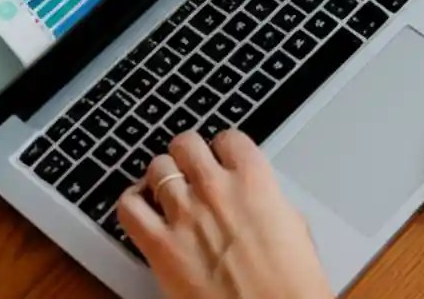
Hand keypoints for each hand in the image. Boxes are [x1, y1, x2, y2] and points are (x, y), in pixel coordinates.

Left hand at [118, 130, 331, 298]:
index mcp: (254, 180)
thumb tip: (256, 201)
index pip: (228, 138)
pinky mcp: (159, 245)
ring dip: (162, 176)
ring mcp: (183, 214)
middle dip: (188, 155)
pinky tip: (143, 208)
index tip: (222, 157)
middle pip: (186, 144)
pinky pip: (129, 207)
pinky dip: (133, 201)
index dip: (224, 148)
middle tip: (191, 168)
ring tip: (166, 189)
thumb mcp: (294, 228)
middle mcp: (215, 189)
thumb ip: (267, 202)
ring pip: (156, 167)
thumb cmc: (291, 284)